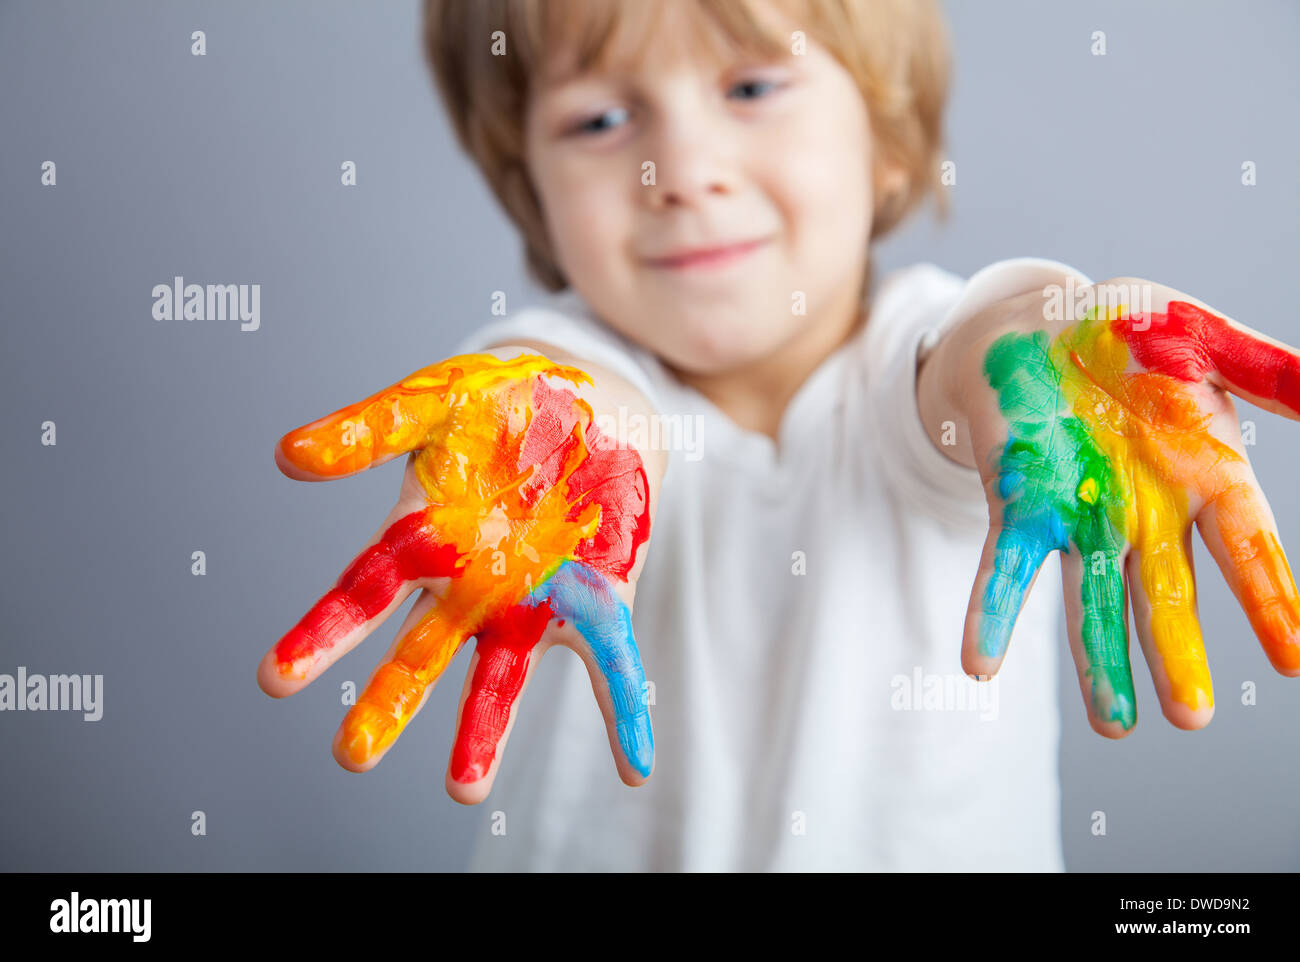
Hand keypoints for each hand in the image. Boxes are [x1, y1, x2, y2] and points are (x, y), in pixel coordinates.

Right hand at [256, 352, 655, 801]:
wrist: (588, 400)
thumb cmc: (500, 403)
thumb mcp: (432, 403)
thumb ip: (368, 428)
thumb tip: (287, 455)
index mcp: (424, 538)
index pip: (362, 594)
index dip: (320, 635)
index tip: (275, 680)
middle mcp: (469, 585)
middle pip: (419, 653)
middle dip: (386, 703)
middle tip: (350, 754)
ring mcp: (531, 600)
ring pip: (500, 678)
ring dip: (482, 734)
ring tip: (462, 794)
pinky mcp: (595, 602)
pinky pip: (610, 664)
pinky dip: (623, 714)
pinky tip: (634, 766)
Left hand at [939, 278, 1299, 734]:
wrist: (1031, 322)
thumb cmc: (1124, 332)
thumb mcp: (1201, 338)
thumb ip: (1266, 369)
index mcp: (1202, 474)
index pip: (1247, 550)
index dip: (1272, 602)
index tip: (1297, 661)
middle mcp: (1145, 511)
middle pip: (1168, 594)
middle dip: (1179, 654)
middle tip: (1191, 717)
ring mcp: (1080, 516)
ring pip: (1090, 599)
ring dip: (1098, 661)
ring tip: (1111, 726)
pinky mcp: (1020, 507)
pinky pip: (1004, 567)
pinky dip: (992, 612)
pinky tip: (978, 664)